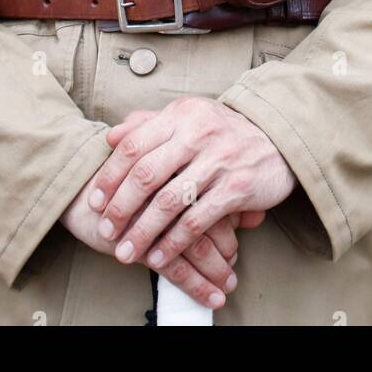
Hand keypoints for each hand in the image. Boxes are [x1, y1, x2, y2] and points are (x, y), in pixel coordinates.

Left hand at [59, 112, 251, 309]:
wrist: (277, 140)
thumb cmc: (223, 131)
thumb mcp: (188, 117)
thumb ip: (149, 124)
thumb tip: (111, 137)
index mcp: (181, 114)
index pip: (135, 144)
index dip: (111, 175)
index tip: (94, 200)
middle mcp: (197, 134)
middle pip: (147, 174)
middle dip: (120, 207)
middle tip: (105, 231)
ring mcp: (218, 161)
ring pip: (169, 202)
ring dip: (143, 232)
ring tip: (126, 253)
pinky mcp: (237, 188)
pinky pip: (197, 220)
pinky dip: (173, 242)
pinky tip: (158, 257)